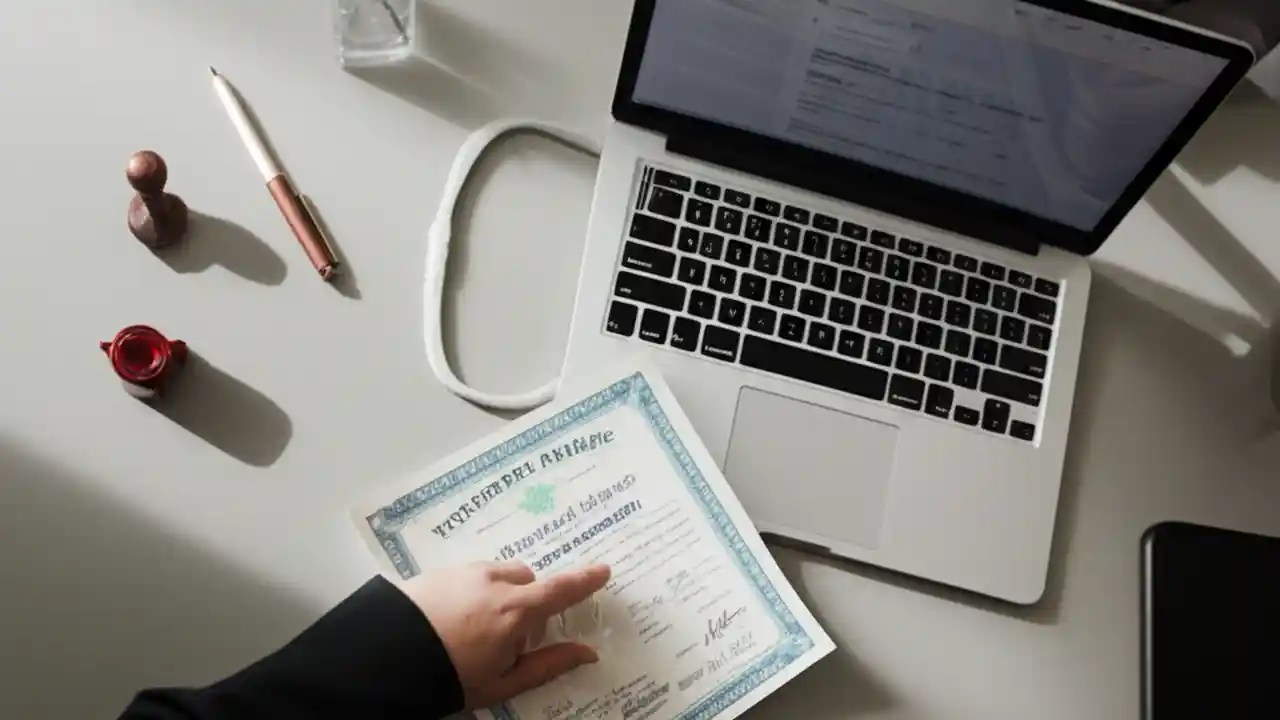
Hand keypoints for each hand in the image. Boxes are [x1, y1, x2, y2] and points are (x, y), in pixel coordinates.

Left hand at [399, 561, 610, 708]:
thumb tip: (588, 652)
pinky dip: (474, 590)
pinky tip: (455, 618)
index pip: (562, 590)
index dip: (585, 580)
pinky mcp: (438, 571)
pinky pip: (469, 574)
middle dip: (530, 600)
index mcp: (516, 610)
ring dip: (501, 593)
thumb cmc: (451, 677)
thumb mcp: (503, 681)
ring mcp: (464, 572)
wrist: (386, 659)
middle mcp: (493, 582)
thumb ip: (549, 664)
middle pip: (528, 580)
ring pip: (498, 574)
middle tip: (515, 635)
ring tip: (479, 628)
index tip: (603, 570)